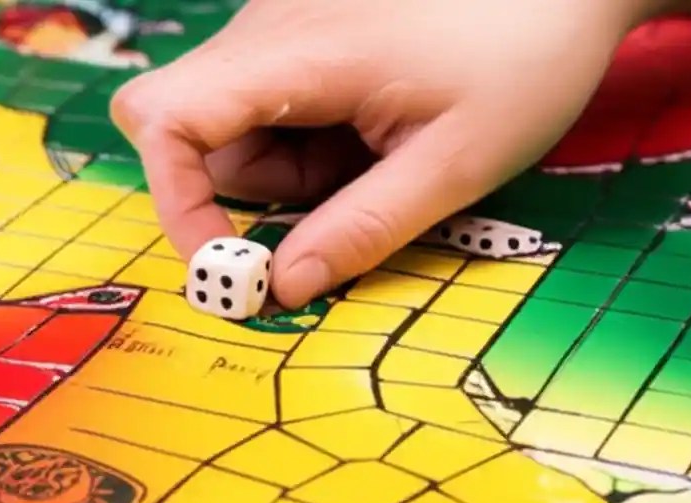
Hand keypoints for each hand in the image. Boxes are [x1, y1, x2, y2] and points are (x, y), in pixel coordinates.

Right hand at [112, 0, 682, 307]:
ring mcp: (281, 22)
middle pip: (192, 131)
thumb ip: (363, 230)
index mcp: (300, 48)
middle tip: (336, 204)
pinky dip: (304, 144)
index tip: (228, 264)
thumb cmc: (524, 57)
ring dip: (286, 172)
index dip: (174, 202)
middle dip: (247, 193)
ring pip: (231, 126)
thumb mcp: (454, 164)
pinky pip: (266, 106)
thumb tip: (282, 288)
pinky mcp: (299, 31)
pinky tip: (373, 133)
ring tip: (378, 160)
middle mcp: (270, 24)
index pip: (166, 118)